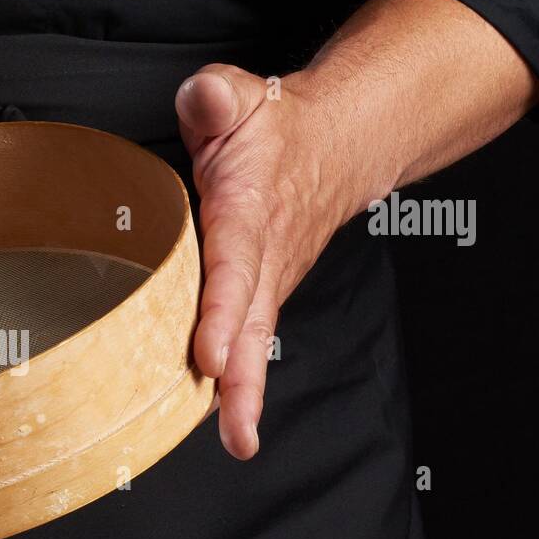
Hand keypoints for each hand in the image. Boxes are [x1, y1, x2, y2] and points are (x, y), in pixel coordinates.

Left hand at [175, 66, 374, 460]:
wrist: (335, 144)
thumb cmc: (275, 129)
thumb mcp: (243, 96)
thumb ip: (217, 98)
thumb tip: (203, 99)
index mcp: (248, 211)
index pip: (233, 265)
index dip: (221, 312)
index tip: (209, 354)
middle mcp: (264, 256)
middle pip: (254, 325)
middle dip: (244, 381)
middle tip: (237, 433)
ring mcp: (269, 281)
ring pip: (256, 342)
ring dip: (245, 394)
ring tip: (237, 442)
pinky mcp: (265, 294)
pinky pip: (252, 343)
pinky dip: (241, 384)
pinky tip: (226, 421)